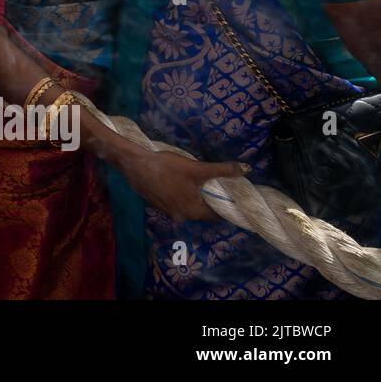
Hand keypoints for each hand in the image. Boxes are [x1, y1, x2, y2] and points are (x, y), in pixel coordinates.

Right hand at [118, 145, 246, 222]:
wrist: (134, 165)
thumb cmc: (167, 168)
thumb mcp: (197, 168)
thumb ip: (222, 170)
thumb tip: (246, 169)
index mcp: (193, 211)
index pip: (217, 216)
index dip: (225, 207)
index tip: (230, 196)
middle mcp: (181, 217)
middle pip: (203, 212)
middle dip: (209, 200)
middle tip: (213, 185)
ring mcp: (168, 212)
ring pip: (189, 207)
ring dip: (194, 198)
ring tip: (195, 181)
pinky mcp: (158, 205)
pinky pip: (176, 203)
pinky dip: (181, 196)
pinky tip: (177, 181)